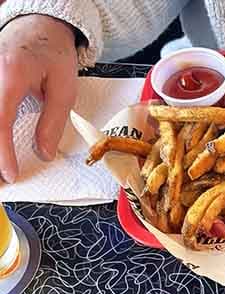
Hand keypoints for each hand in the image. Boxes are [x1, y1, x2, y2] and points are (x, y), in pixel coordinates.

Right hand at [0, 14, 77, 182]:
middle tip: (1, 183)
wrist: (39, 25)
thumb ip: (53, 123)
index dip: (2, 152)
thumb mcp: (65, 89)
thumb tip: (44, 154)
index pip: (0, 121)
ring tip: (0, 173)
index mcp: (11, 75)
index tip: (10, 174)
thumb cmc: (54, 54)